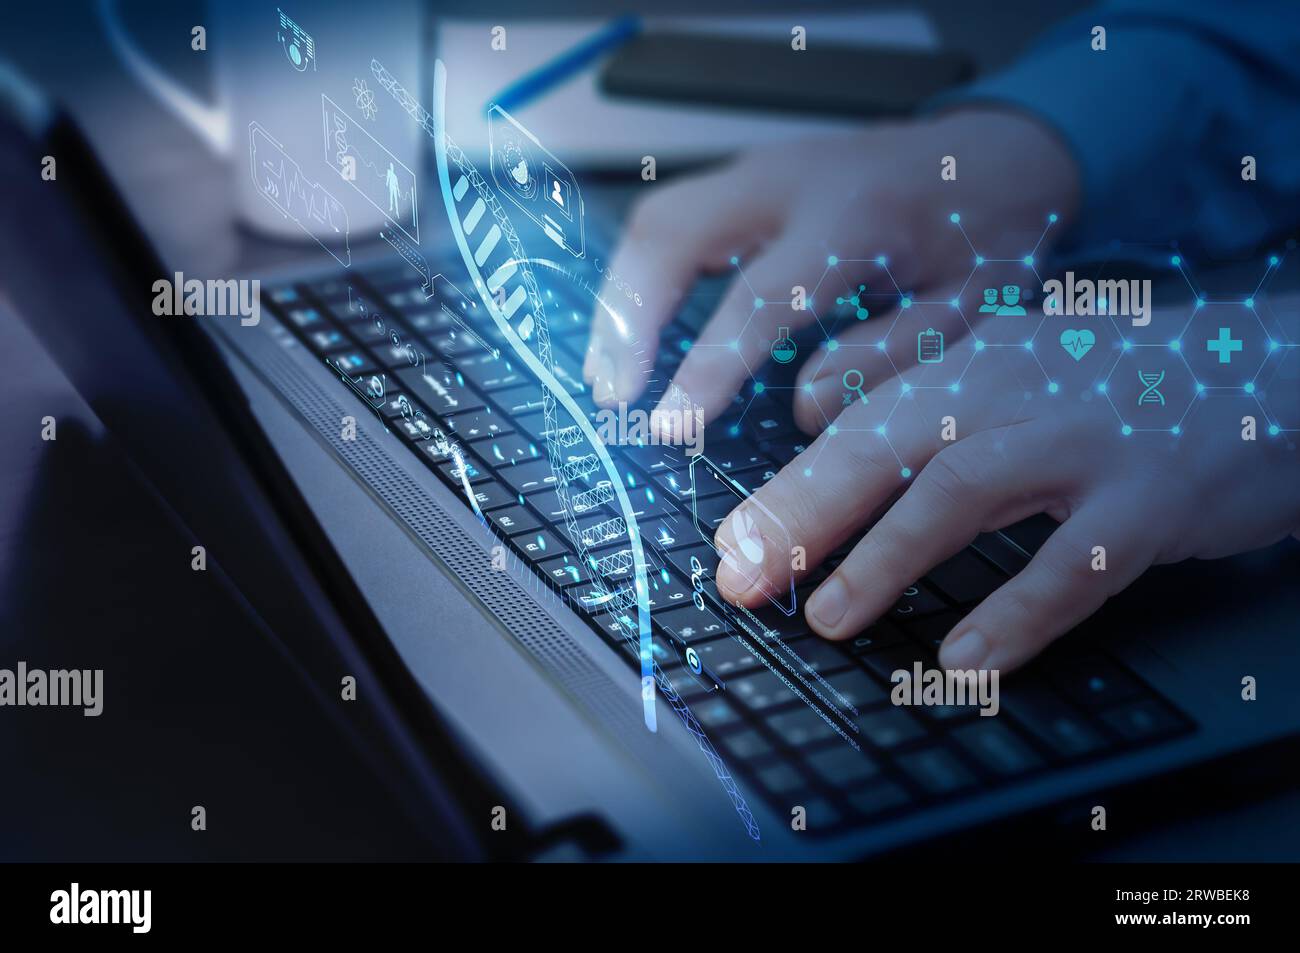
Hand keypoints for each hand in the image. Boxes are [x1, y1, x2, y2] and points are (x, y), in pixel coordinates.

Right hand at [584, 109, 1079, 423]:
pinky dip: (638, 277)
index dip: (706, 366)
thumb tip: (803, 406)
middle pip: (674, 235)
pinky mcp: (746, 177)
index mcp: (857, 217)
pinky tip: (631, 332)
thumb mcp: (972, 310)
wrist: (993, 153)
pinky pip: (671, 219)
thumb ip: (891, 358)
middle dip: (627, 320)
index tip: (666, 424)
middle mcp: (793, 179)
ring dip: (620, 299)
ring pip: (658, 221)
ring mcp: (761, 167)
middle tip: (614, 398)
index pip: (759, 297)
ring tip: (609, 375)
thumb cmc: (986, 237)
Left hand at [713, 324, 1299, 672]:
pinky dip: (1016, 612)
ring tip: (829, 619)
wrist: (1274, 368)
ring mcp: (1086, 437)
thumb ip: (929, 396)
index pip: (859, 416)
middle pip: (889, 441)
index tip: (731, 539)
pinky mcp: (1153, 495)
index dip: (788, 480)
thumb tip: (817, 422)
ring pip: (965, 489)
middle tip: (741, 578)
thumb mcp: (1019, 368)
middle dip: (803, 513)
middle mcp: (1019, 385)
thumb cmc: (1124, 386)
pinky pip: (1074, 561)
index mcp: (976, 357)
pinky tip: (965, 657)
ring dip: (886, 558)